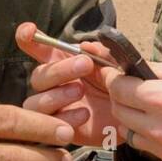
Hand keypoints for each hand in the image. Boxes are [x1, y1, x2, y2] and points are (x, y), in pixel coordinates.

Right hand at [15, 21, 116, 146]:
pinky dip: (66, 117)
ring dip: (57, 95)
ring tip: (81, 91)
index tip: (30, 31)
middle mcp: (52, 85)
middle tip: (86, 64)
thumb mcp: (115, 66)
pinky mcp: (58, 129)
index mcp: (61, 64)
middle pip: (38, 76)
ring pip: (35, 102)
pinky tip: (85, 114)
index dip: (29, 39)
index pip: (39, 50)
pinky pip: (49, 124)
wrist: (132, 116)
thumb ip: (102, 54)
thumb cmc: (118, 86)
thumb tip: (86, 46)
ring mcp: (53, 109)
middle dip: (59, 69)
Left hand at [105, 61, 161, 160]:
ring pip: (129, 133)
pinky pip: (148, 147)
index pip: (118, 88)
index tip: (113, 72)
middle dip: (120, 97)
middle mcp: (159, 128)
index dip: (113, 77)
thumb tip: (132, 67)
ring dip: (131, 118)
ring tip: (146, 107)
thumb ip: (157, 71)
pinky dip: (148, 134)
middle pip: (119, 112)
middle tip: (129, 87)